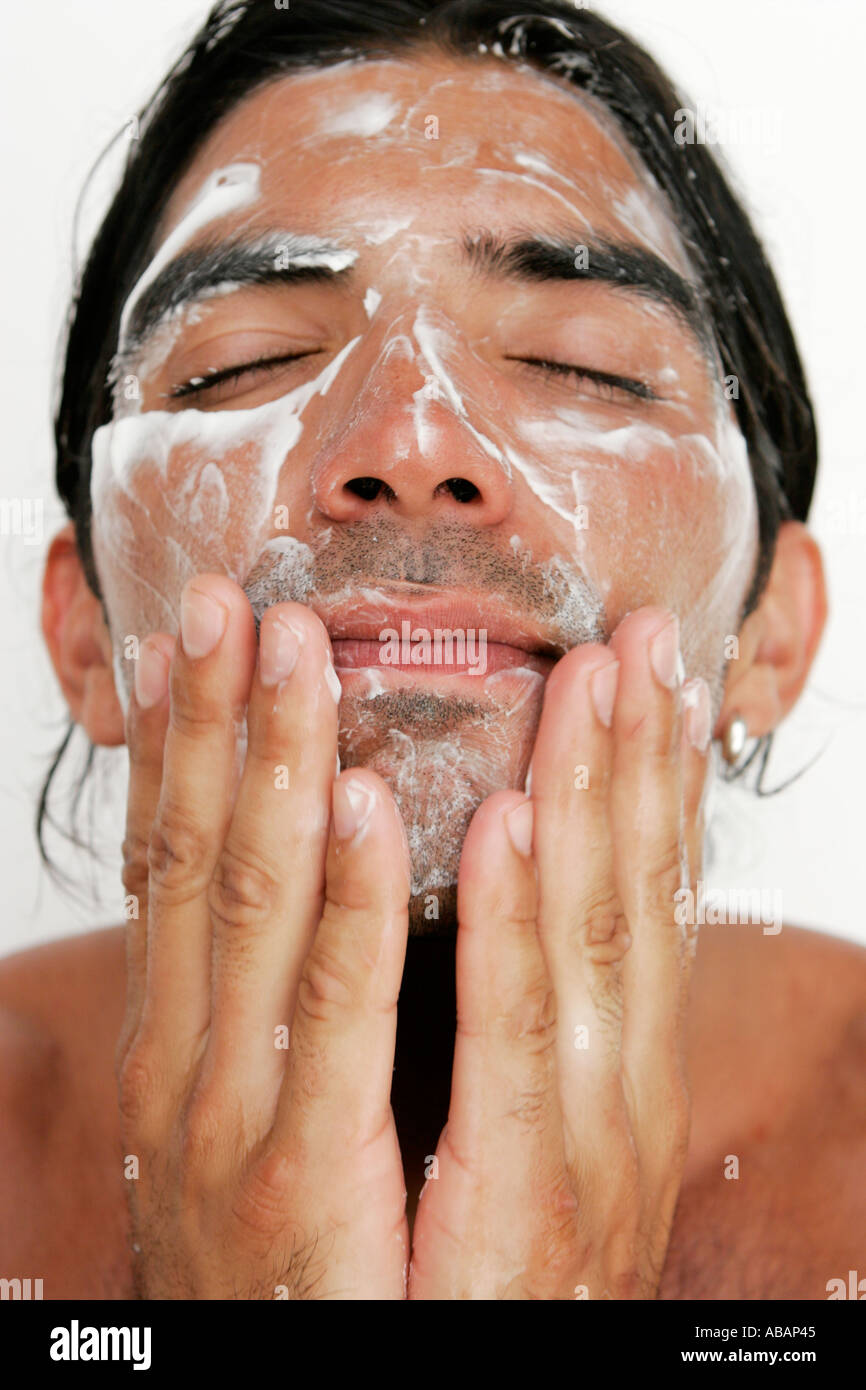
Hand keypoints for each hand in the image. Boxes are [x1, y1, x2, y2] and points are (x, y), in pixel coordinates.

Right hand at [117, 576, 410, 1298]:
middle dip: (218, 719)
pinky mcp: (305, 1171)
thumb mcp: (255, 1123)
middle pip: (202, 853)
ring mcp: (236, 1113)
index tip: (191, 642)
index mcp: (184, 1044)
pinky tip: (368, 803)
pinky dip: (354, 898)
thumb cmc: (290, 1268)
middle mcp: (192, 1061)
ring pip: (257, 901)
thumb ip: (271, 1013)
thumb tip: (304, 892)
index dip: (178, 745)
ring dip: (278, 761)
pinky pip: (337, 1007)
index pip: (172, 863)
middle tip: (230, 601)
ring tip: (292, 650)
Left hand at [408, 608, 711, 1298]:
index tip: (645, 673)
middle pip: (629, 898)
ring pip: (586, 939)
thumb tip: (509, 894)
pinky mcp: (519, 1208)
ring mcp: (579, 1151)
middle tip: (634, 639)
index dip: (653, 782)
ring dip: (584, 794)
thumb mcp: (518, 1137)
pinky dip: (512, 923)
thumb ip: (519, 1019)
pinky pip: (508, 1040)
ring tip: (582, 677)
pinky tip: (506, 822)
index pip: (640, 903)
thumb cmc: (467, 1284)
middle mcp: (616, 1101)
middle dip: (633, 759)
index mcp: (614, 1077)